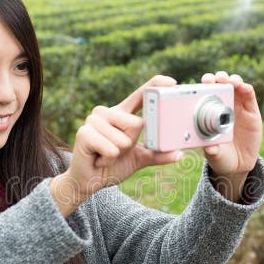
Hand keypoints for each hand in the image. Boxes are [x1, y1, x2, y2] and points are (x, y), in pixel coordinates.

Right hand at [62, 75, 184, 199]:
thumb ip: (157, 154)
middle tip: (116, 150)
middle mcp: (107, 112)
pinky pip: (111, 148)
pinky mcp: (84, 132)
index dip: (154, 85)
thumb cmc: (113, 166)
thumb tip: (179, 155)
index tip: (171, 81)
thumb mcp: (139, 159)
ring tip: (105, 154)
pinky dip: (109, 159)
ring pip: (124, 138)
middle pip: (136, 123)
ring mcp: (93, 120)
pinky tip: (98, 158)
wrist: (88, 182)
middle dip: (131, 144)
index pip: (139, 95)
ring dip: (118, 153)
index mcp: (121, 114)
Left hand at [200, 70, 262, 178]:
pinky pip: (249, 95)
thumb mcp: (215, 154)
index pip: (207, 94)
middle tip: (213, 79)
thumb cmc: (221, 156)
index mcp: (210, 113)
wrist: (238, 165)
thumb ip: (212, 151)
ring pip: (236, 86)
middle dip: (217, 78)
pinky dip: (246, 88)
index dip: (204, 86)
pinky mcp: (252, 111)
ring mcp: (238, 107)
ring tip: (228, 80)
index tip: (202, 84)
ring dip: (232, 79)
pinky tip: (242, 86)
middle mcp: (224, 106)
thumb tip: (209, 148)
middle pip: (221, 85)